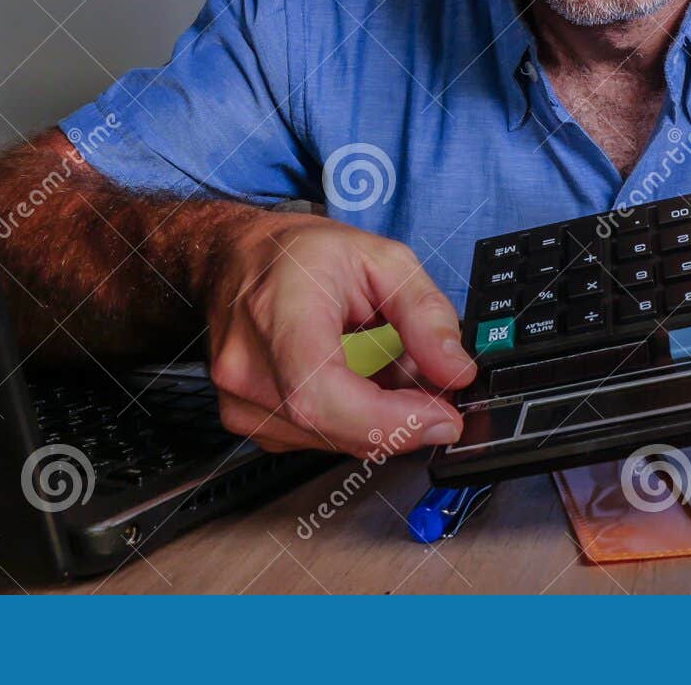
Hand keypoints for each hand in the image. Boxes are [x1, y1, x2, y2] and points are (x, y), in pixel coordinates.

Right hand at [205, 213, 476, 455]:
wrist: (235, 257)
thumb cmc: (297, 253)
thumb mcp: (381, 259)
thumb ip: (426, 313)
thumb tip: (456, 370)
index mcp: (279, 314)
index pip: (321, 395)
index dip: (388, 421)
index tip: (441, 417)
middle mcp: (248, 368)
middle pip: (335, 426)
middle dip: (402, 418)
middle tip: (438, 388)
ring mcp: (241, 401)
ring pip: (331, 439)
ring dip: (379, 419)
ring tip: (394, 369)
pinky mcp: (247, 420)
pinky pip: (315, 437)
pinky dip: (354, 419)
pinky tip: (363, 383)